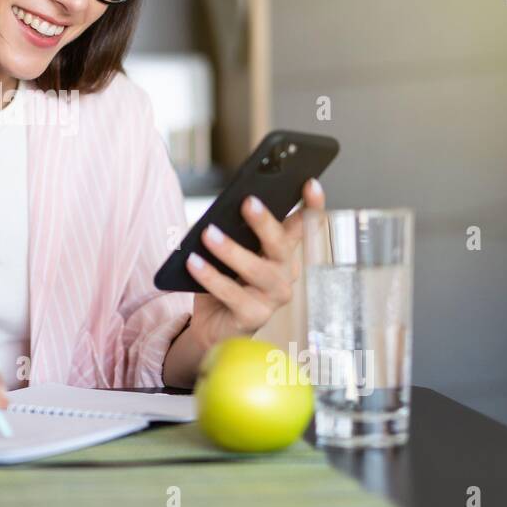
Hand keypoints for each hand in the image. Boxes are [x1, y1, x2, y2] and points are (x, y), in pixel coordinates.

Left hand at [185, 178, 325, 350]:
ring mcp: (273, 297)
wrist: (212, 323)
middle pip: (281, 246)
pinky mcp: (254, 317)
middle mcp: (285, 273)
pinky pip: (233, 295)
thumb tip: (223, 214)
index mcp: (283, 251)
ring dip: (231, 250)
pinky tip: (194, 262)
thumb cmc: (224, 279)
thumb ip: (235, 232)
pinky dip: (211, 277)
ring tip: (208, 234)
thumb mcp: (231, 250)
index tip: (310, 182)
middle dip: (265, 222)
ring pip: (257, 270)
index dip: (312, 205)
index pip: (304, 225)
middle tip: (248, 202)